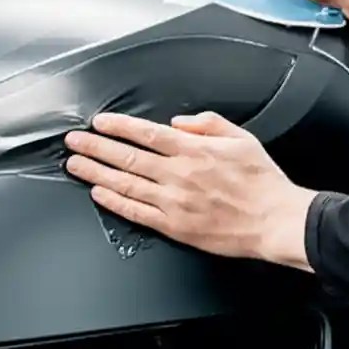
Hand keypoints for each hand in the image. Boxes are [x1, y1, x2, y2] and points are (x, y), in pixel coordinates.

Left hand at [63, 111, 316, 270]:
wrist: (274, 220)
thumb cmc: (261, 182)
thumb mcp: (242, 138)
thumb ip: (208, 124)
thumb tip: (178, 123)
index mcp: (194, 151)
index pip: (146, 134)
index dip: (119, 126)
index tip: (100, 122)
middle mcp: (179, 175)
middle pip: (127, 157)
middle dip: (96, 147)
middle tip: (74, 142)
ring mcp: (174, 202)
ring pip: (126, 184)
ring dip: (96, 173)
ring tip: (76, 165)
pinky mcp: (174, 226)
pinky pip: (136, 213)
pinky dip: (114, 202)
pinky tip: (99, 194)